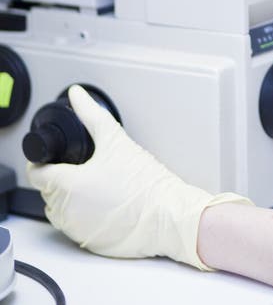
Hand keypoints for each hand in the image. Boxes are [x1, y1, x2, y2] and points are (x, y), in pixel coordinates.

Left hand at [27, 85, 250, 268]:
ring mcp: (76, 229)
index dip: (43, 160)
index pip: (37, 173)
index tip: (56, 155)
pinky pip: (74, 224)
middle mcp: (66, 211)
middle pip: (48, 190)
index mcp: (67, 186)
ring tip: (97, 182)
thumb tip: (77, 95)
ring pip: (59, 209)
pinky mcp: (88, 242)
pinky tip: (103, 201)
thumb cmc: (145, 182)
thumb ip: (91, 114)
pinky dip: (82, 212)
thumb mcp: (116, 139)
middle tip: (84, 165)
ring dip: (69, 196)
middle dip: (60, 176)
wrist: (168, 215)